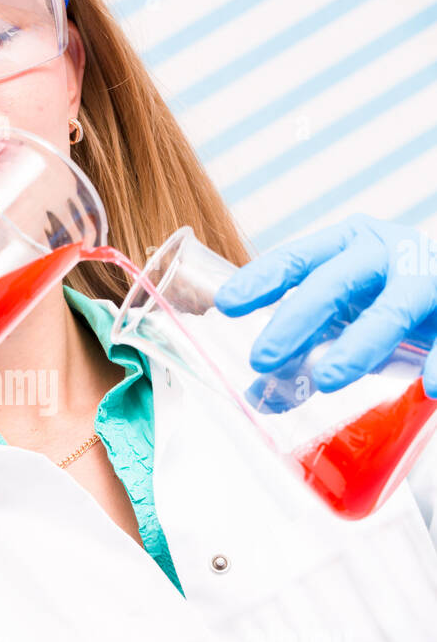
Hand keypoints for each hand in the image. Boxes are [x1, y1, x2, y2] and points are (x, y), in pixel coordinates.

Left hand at [214, 213, 436, 397]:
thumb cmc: (391, 301)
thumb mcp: (345, 319)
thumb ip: (305, 353)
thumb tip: (259, 396)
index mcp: (347, 246)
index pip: (296, 260)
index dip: (261, 280)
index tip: (225, 303)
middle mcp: (384, 251)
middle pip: (334, 281)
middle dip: (296, 319)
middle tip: (261, 357)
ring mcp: (425, 274)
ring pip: (391, 308)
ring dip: (358, 345)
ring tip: (327, 380)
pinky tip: (429, 385)